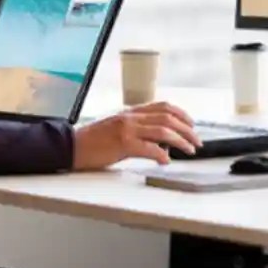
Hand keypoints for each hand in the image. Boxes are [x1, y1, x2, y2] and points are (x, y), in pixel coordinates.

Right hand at [72, 101, 202, 168]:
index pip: (163, 106)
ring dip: (180, 141)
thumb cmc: (93, 140)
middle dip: (187, 129)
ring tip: (189, 150)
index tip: (191, 124)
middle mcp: (131, 117)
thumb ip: (138, 129)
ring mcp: (127, 129)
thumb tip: (160, 141)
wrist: (71, 146)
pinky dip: (162, 154)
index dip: (182, 114)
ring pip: (163, 130)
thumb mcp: (117, 127)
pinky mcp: (122, 144)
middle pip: (168, 117)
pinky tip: (166, 161)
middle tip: (196, 140)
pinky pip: (149, 148)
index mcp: (131, 112)